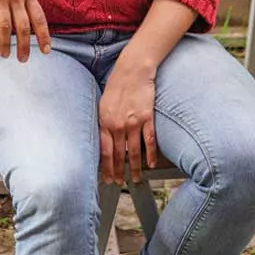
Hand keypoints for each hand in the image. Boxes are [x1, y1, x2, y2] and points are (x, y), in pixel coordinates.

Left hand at [99, 55, 158, 182]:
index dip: (105, 167)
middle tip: (119, 183)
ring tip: (136, 179)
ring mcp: (133, 122)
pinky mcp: (147, 118)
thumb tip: (105, 140)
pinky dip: (151, 154)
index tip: (107, 178)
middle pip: (118, 155)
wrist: (132, 71)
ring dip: (134, 168)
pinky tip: (151, 164)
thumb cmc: (117, 86)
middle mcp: (117, 125)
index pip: (104, 151)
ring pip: (133, 151)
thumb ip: (104, 123)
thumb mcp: (103, 105)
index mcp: (105, 122)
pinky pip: (149, 140)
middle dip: (118, 172)